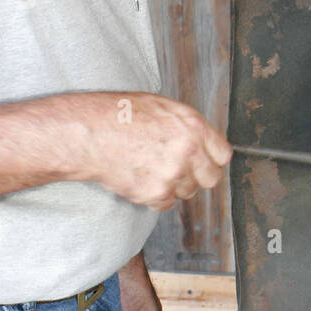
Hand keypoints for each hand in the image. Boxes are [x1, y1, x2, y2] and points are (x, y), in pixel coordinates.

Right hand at [72, 92, 232, 209]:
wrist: (88, 133)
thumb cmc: (119, 115)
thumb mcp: (162, 106)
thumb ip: (189, 126)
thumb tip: (205, 142)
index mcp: (193, 126)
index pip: (223, 155)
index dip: (212, 159)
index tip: (204, 161)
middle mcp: (188, 151)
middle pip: (211, 179)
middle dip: (197, 176)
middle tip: (178, 169)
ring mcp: (172, 174)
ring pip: (187, 192)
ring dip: (174, 185)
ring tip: (151, 168)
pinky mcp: (155, 193)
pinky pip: (166, 203)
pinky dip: (155, 196)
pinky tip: (140, 177)